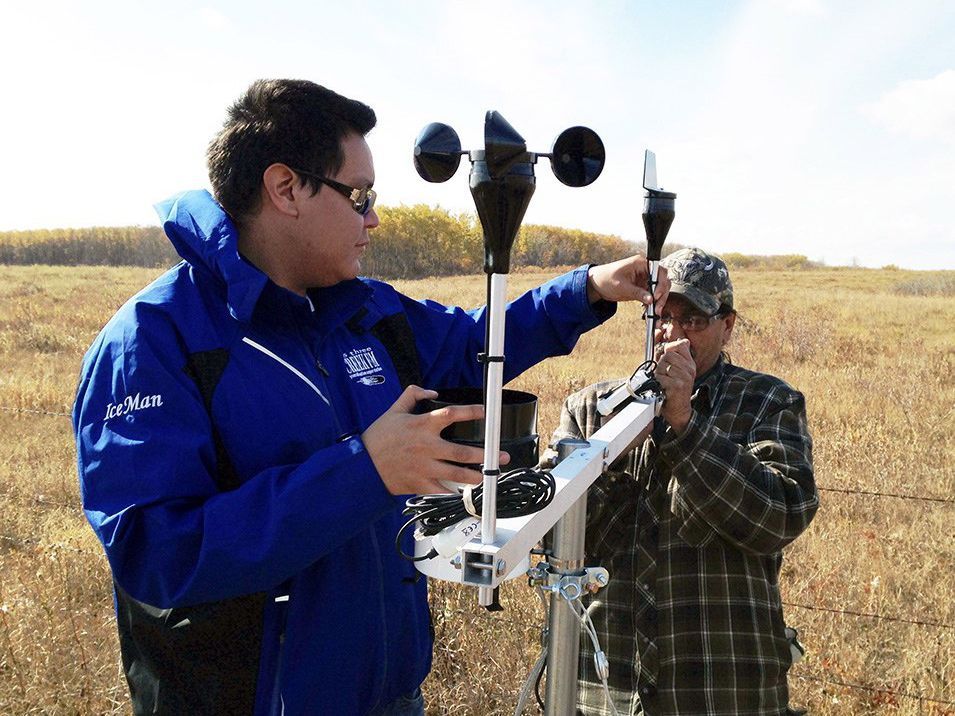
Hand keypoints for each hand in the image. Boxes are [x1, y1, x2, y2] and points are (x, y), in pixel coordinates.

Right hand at [362, 385, 509, 494]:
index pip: (452, 414)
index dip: (471, 411)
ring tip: (487, 476)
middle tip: (501, 456)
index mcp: (422, 426)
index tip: (485, 412)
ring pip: (456, 474)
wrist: (362, 465)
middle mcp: (426, 447)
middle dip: (484, 454)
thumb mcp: (394, 411)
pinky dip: (453, 493)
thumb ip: (412, 396)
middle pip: (462, 451)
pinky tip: (464, 494)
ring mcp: (424, 467)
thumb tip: (432, 393)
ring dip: (474, 476)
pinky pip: (441, 491)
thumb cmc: (378, 437)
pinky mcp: (419, 484)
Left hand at [587, 254, 669, 305]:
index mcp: (640, 263)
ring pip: (659, 289)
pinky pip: (652, 295)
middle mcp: (645, 270)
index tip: (656, 295)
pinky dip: (653, 303)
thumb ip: (637, 293)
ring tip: (654, 311)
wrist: (596, 284)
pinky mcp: (642, 287)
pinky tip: (650, 310)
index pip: (659, 271)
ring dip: (659, 300)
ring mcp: (644, 279)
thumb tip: (651, 300)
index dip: (661, 283)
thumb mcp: (621, 287)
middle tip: (657, 307)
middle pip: (662, 280)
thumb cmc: (605, 279)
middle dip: (662, 294)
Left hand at [655, 339, 694, 432]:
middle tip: (664, 375)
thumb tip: (658, 330)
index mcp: (689, 363)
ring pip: (662, 365)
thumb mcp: (670, 369)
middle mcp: (689, 368)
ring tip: (663, 383)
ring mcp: (685, 377)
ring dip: (658, 375)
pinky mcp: (678, 385)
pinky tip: (663, 389)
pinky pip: (660, 377)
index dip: (668, 347)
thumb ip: (664, 352)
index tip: (664, 356)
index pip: (679, 344)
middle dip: (661, 364)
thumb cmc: (671, 389)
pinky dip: (658, 383)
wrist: (678, 410)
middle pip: (668, 354)